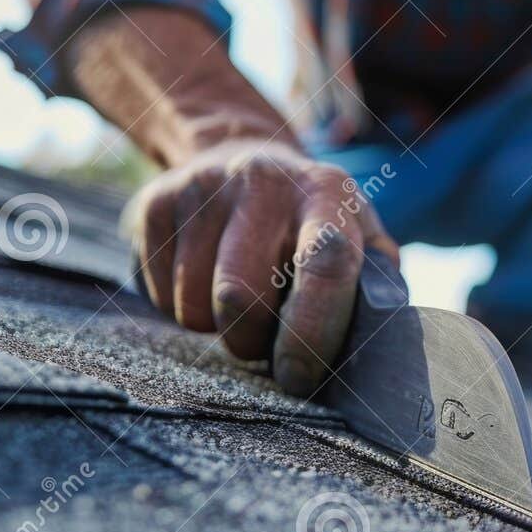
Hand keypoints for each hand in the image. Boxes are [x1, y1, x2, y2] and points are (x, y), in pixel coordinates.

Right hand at [121, 138, 399, 396]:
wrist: (239, 154)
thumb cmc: (313, 224)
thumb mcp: (361, 240)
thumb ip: (376, 291)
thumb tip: (375, 356)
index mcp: (327, 193)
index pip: (324, 264)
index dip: (311, 332)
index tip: (298, 376)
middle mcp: (264, 179)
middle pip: (241, 297)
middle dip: (251, 342)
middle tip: (263, 340)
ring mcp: (203, 186)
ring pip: (196, 306)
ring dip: (216, 329)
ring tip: (238, 302)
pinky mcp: (155, 203)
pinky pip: (162, 297)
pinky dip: (182, 310)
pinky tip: (203, 279)